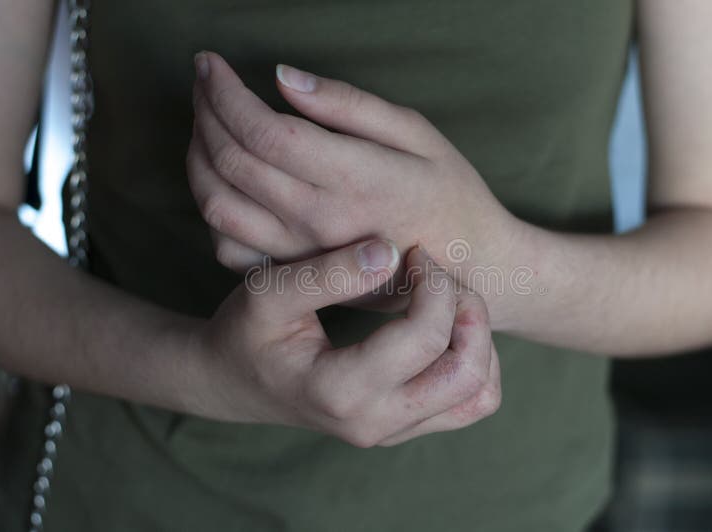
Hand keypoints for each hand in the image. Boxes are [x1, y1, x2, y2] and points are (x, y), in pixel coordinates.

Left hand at [187, 52, 516, 293]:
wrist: (468, 270)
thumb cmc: (450, 194)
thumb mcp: (417, 133)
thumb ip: (349, 105)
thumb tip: (281, 76)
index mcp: (352, 178)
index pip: (262, 130)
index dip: (224, 91)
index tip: (210, 64)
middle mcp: (318, 220)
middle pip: (231, 161)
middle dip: (204, 111)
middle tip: (204, 83)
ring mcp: (302, 254)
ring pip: (216, 204)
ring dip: (196, 156)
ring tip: (205, 124)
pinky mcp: (296, 276)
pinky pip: (228, 246)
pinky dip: (211, 208)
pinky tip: (222, 180)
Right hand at [188, 241, 500, 446]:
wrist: (232, 381)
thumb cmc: (247, 332)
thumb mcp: (268, 293)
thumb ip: (327, 273)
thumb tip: (390, 253)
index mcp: (341, 392)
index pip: (425, 338)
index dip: (434, 284)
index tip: (413, 254)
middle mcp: (375, 424)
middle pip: (466, 374)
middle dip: (468, 313)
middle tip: (438, 277)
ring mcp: (394, 432)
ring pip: (479, 393)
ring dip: (478, 340)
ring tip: (446, 301)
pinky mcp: (406, 427)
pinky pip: (471, 402)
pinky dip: (475, 362)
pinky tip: (444, 327)